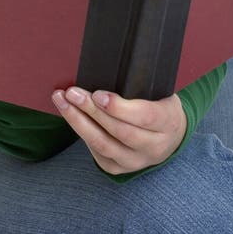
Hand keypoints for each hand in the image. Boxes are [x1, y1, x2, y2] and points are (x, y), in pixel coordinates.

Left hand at [51, 86, 186, 174]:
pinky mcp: (119, 168)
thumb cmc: (160, 104)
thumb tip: (108, 65)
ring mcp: (136, 161)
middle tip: (72, 92)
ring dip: (78, 121)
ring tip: (62, 101)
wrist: (170, 137)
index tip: (98, 94)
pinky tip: (70, 115)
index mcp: (168, 122)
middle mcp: (154, 147)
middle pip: (119, 131)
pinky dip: (82, 132)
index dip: (120, 107)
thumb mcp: (161, 91)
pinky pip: (97, 152)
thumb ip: (141, 82)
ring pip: (103, 144)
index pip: (144, 117)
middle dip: (92, 110)